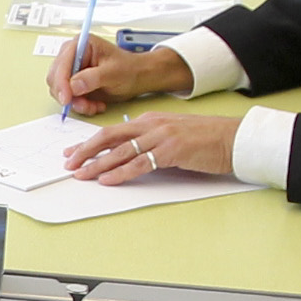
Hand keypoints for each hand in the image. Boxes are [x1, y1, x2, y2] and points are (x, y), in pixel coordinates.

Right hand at [46, 39, 195, 113]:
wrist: (138, 77)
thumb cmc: (129, 69)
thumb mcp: (114, 72)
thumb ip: (92, 78)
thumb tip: (73, 85)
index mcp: (80, 45)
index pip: (62, 64)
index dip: (61, 83)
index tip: (67, 98)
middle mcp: (72, 56)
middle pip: (55, 78)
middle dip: (69, 95)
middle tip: (84, 105)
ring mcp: (71, 70)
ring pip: (60, 91)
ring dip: (76, 103)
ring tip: (94, 105)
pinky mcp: (73, 83)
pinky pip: (68, 98)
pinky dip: (80, 105)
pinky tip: (95, 104)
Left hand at [60, 113, 240, 184]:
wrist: (232, 138)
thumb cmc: (204, 140)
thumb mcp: (171, 135)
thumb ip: (149, 142)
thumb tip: (128, 156)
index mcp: (149, 120)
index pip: (113, 130)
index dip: (90, 142)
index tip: (73, 151)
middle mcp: (151, 125)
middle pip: (110, 136)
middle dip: (86, 150)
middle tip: (69, 162)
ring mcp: (161, 136)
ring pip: (121, 150)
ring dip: (98, 164)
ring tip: (82, 174)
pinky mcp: (171, 151)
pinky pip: (140, 163)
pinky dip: (121, 172)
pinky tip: (108, 179)